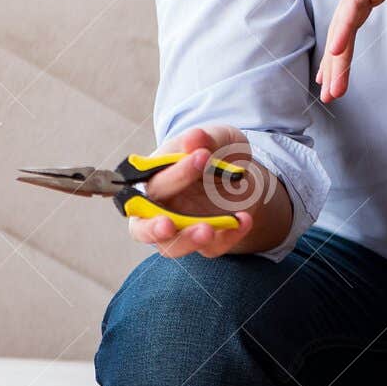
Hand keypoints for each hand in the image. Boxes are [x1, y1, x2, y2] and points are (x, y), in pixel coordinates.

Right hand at [125, 124, 290, 257]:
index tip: (203, 156)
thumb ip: (206, 139)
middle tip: (167, 224)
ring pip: (172, 246)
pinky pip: (211, 247)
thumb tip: (194, 138)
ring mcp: (180, 228)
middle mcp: (158, 207)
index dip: (175, 173)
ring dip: (187, 240)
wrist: (243, 175)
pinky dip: (227, 237)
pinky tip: (244, 220)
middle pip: (142, 226)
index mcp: (152, 178)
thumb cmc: (218, 152)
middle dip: (153, 228)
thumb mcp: (217, 138)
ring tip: (208, 230)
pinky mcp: (204, 242)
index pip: (154, 182)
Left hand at [316, 0, 386, 101]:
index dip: (344, 56)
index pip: (353, 27)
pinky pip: (356, 2)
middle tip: (329, 95)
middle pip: (343, 29)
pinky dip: (345, 25)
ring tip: (331, 83)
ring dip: (338, 54)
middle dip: (335, 64)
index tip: (336, 84)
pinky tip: (336, 47)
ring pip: (345, 20)